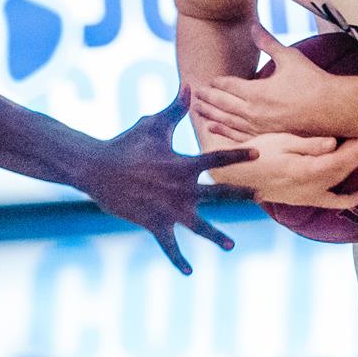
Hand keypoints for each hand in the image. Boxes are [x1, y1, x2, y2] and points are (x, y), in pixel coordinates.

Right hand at [81, 89, 256, 273]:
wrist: (96, 168)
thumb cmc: (126, 143)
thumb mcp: (152, 125)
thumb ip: (175, 109)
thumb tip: (190, 85)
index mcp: (183, 164)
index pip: (218, 158)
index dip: (239, 155)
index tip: (258, 154)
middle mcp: (181, 188)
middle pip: (219, 193)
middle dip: (241, 194)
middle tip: (261, 196)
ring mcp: (169, 209)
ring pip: (199, 226)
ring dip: (215, 236)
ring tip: (230, 245)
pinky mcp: (154, 223)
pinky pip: (169, 245)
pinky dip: (177, 259)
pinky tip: (188, 271)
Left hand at [193, 24, 357, 139]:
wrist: (332, 109)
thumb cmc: (313, 81)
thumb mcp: (290, 57)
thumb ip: (268, 42)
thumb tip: (253, 25)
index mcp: (257, 92)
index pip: (228, 86)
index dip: (216, 82)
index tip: (207, 79)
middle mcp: (254, 112)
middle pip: (222, 104)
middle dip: (207, 98)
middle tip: (194, 93)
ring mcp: (259, 127)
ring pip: (227, 122)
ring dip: (210, 115)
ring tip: (197, 110)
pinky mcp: (266, 137)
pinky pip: (239, 135)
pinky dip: (223, 132)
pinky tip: (213, 130)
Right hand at [207, 131, 357, 209]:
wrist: (236, 174)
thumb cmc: (256, 153)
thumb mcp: (281, 142)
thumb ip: (309, 145)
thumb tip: (333, 143)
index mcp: (305, 170)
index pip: (339, 159)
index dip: (357, 149)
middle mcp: (309, 186)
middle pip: (342, 169)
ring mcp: (307, 195)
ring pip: (338, 181)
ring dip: (354, 167)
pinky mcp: (302, 199)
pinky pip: (329, 201)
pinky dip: (346, 201)